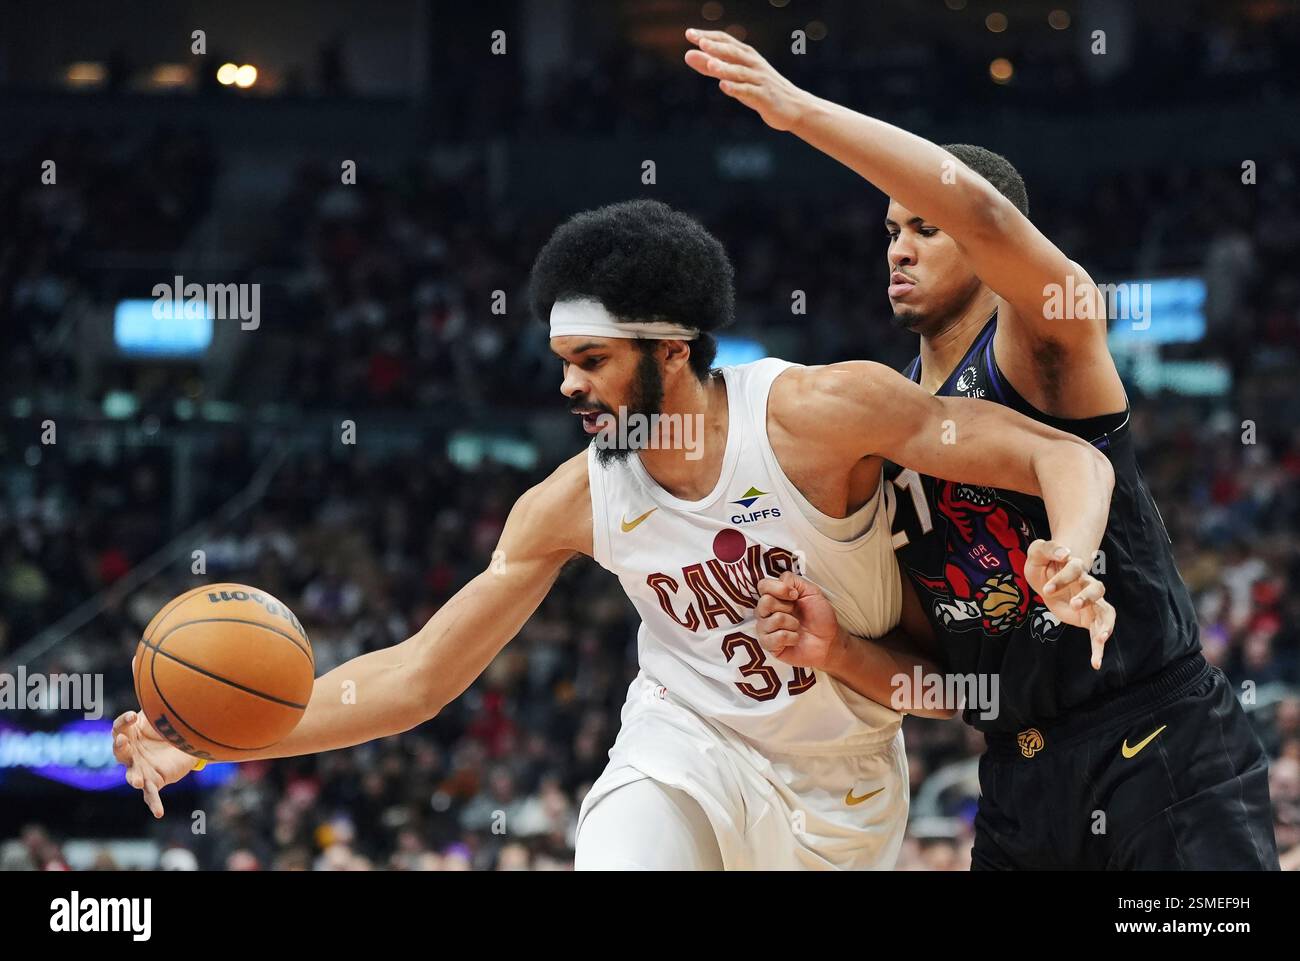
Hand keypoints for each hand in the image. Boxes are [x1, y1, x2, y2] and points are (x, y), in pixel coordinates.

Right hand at [112, 663, 197, 817]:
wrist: (182, 742)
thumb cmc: (164, 722)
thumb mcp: (157, 704)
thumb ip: (147, 684)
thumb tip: (138, 655)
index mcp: (130, 732)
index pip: (120, 727)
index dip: (123, 722)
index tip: (132, 715)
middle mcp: (132, 751)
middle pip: (120, 751)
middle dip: (120, 747)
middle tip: (123, 741)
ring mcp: (142, 767)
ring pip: (133, 774)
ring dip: (133, 776)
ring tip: (136, 780)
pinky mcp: (156, 780)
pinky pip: (153, 794)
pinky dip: (153, 803)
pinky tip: (158, 812)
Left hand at [684, 28, 811, 131]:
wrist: (793, 106)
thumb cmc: (760, 89)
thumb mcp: (734, 76)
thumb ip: (711, 67)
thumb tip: (688, 55)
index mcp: (747, 56)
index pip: (726, 41)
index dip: (709, 36)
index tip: (689, 34)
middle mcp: (753, 64)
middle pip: (733, 52)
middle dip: (717, 47)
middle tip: (700, 42)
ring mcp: (759, 80)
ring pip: (740, 72)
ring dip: (725, 67)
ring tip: (709, 64)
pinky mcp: (764, 97)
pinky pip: (748, 91)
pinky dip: (736, 88)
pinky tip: (723, 86)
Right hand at [754, 570, 845, 669]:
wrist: (828, 640)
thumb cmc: (819, 617)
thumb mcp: (811, 591)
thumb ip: (793, 580)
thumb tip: (779, 582)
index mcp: (774, 597)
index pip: (763, 586)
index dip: (778, 589)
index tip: (794, 595)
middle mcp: (766, 612)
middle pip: (765, 602)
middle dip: (787, 607)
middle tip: (796, 613)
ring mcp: (765, 629)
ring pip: (773, 620)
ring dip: (792, 623)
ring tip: (797, 627)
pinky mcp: (769, 645)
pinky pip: (777, 637)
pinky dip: (792, 637)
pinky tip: (795, 639)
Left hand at [1023, 539, 1114, 669]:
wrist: (1048, 580)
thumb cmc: (1043, 565)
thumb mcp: (1037, 554)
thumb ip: (1046, 548)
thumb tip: (1065, 553)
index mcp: (1074, 567)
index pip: (1074, 568)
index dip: (1062, 577)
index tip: (1046, 588)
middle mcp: (1087, 585)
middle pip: (1097, 588)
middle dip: (1086, 597)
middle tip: (1073, 604)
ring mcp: (1091, 603)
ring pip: (1106, 611)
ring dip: (1104, 624)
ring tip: (1100, 638)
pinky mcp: (1089, 618)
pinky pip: (1099, 632)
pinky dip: (1099, 648)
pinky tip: (1096, 662)